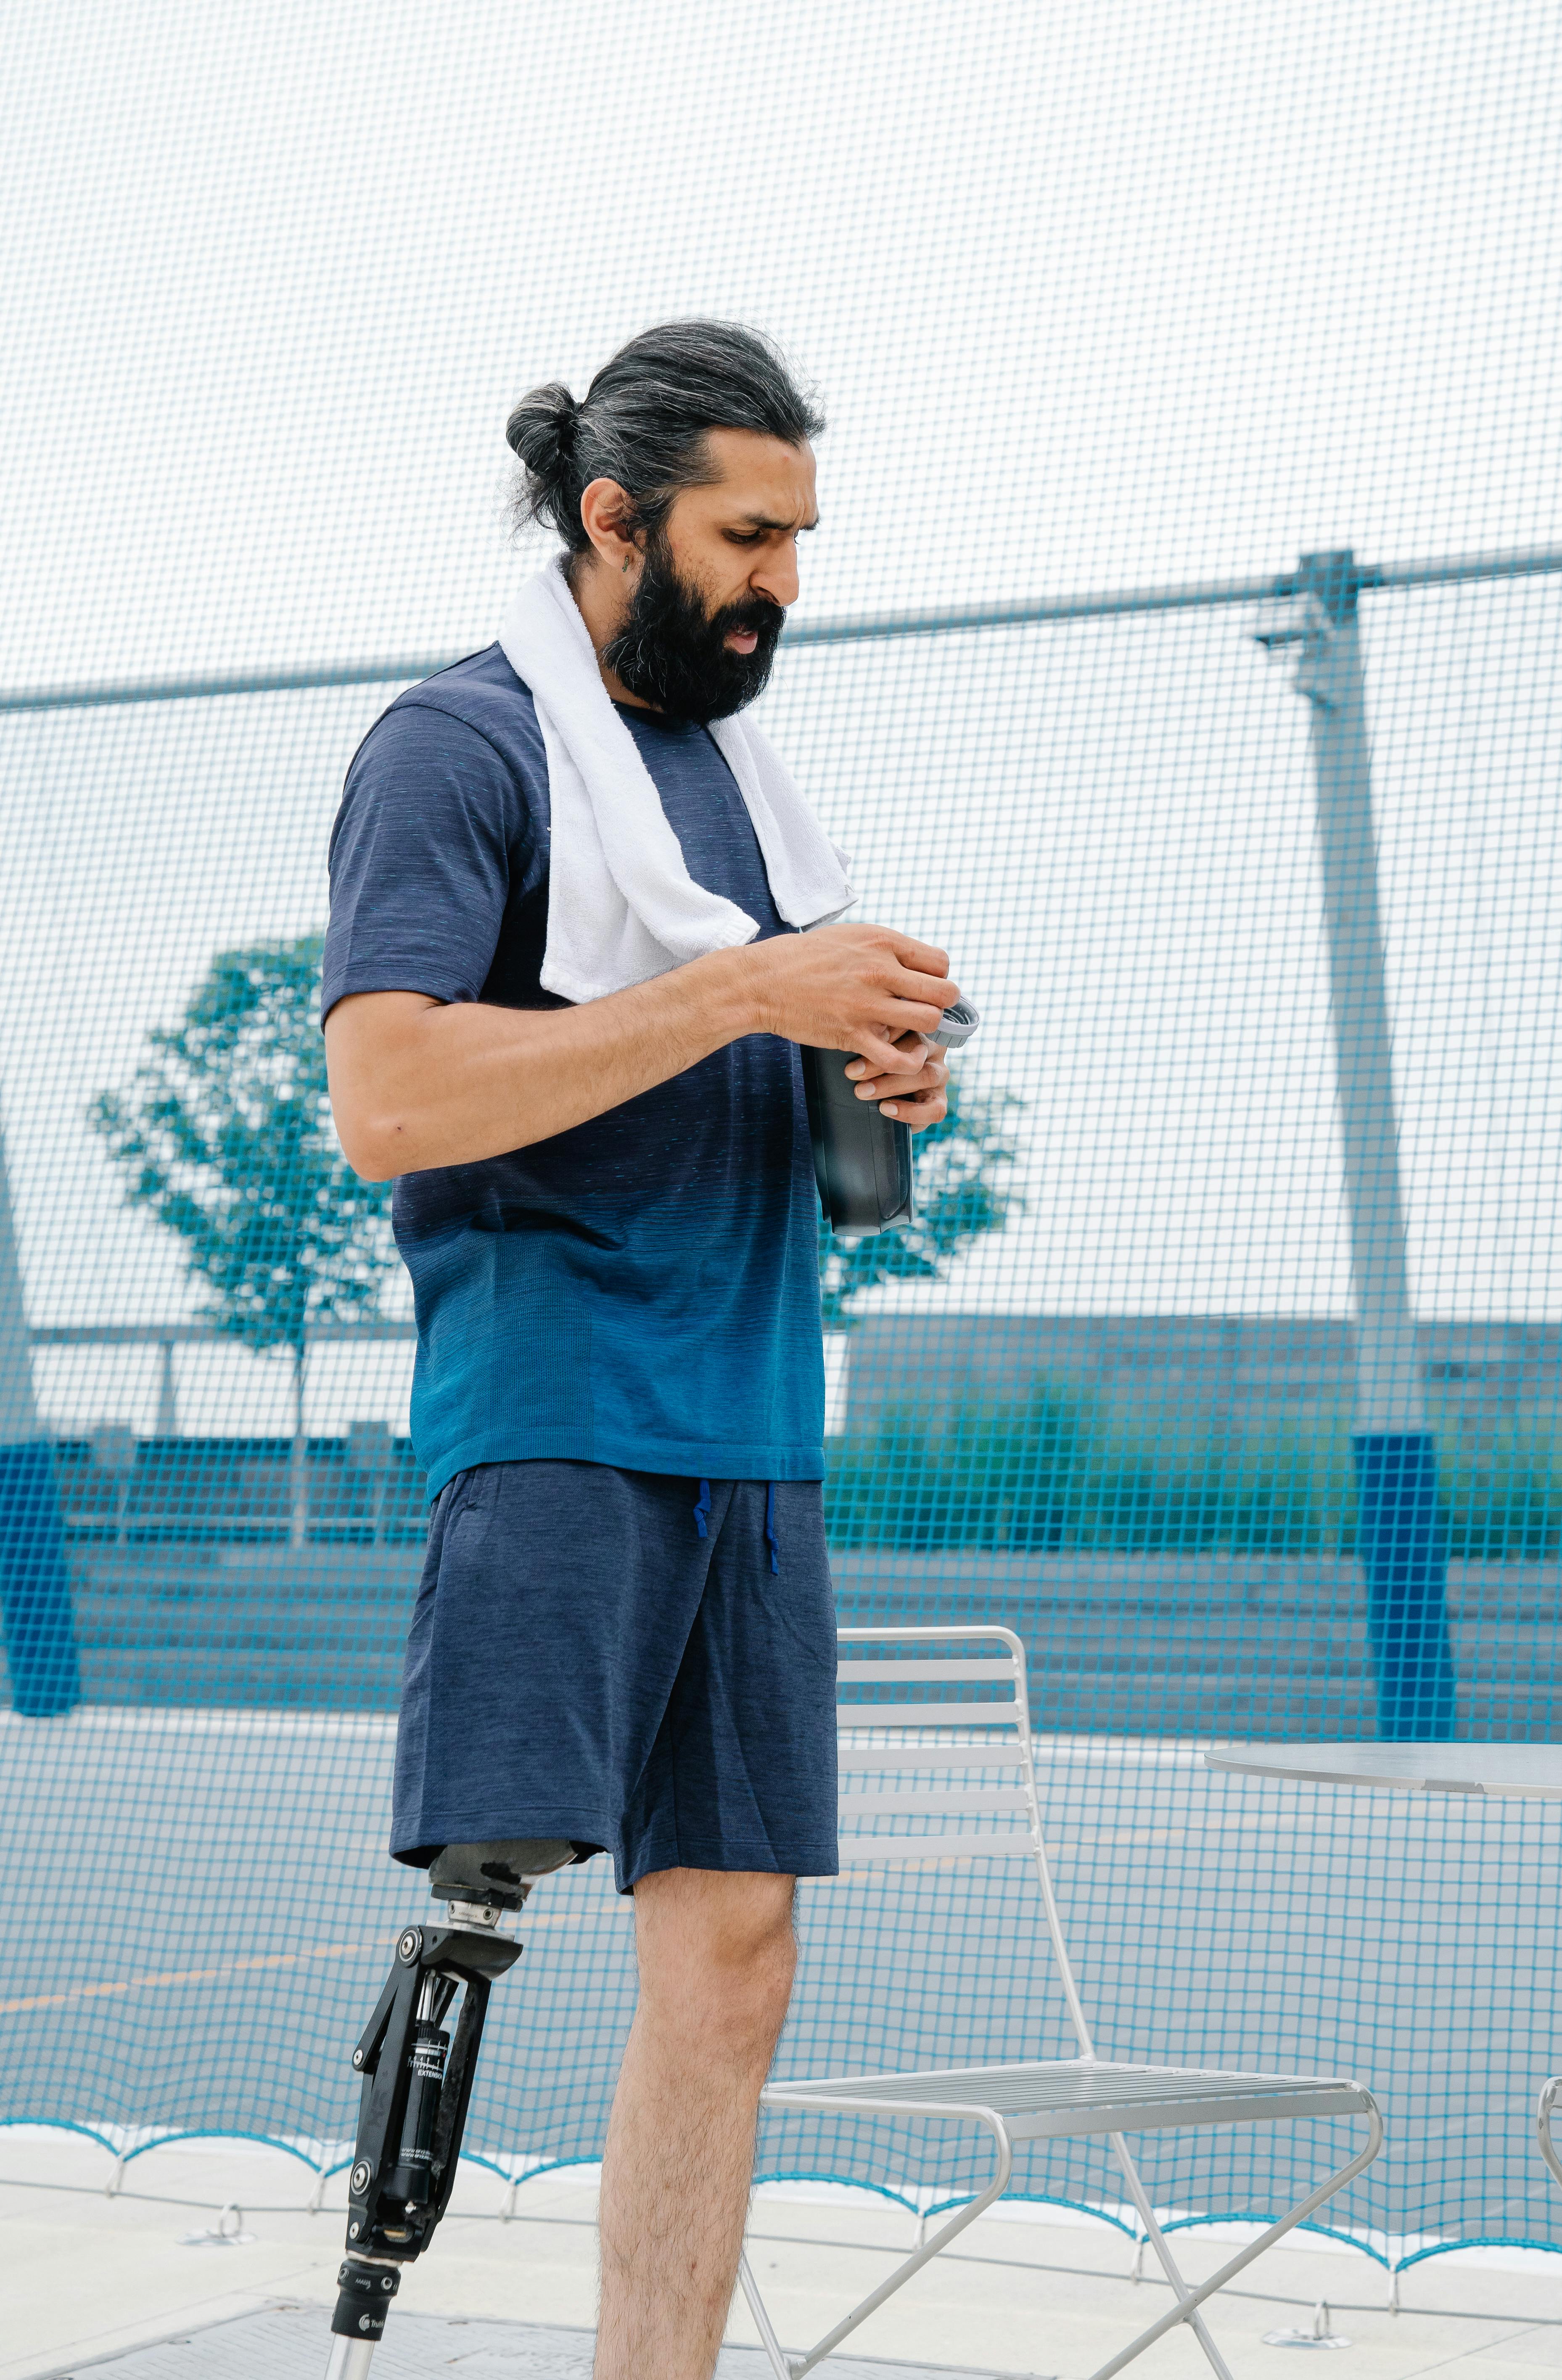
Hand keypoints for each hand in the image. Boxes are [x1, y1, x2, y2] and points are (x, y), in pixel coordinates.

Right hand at [743, 923, 958, 1076]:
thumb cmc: (804, 958)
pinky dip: (904, 1063)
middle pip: (945, 993)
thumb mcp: (850, 936)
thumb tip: (914, 964)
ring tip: (910, 1034)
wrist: (762, 981)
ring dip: (925, 1033)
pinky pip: (898, 1058)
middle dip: (941, 1006)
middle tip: (922, 1013)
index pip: (942, 963)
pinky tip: (896, 1057)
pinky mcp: (853, 1035)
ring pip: (929, 1023)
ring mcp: (868, 1004)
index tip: (923, 989)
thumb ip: (885, 949)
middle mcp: (881, 970)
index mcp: (883, 942)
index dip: (938, 979)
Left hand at [845, 1030, 948, 1132]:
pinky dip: (910, 1111)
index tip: (858, 1042)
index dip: (886, 1035)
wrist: (879, 1094)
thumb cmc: (871, 1062)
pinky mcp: (939, 1102)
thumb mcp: (869, 1047)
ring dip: (892, 1085)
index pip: (912, 1028)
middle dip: (882, 1064)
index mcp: (919, 1032)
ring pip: (927, 1076)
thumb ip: (871, 1041)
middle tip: (853, 1073)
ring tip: (863, 1091)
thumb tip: (855, 1040)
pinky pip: (935, 1109)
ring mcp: (939, 1077)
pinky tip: (886, 1108)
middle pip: (918, 1051)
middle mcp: (933, 1052)